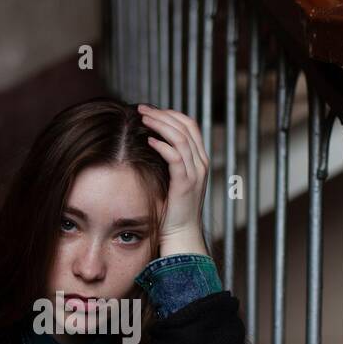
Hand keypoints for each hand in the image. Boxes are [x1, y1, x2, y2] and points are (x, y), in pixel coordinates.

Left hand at [137, 104, 208, 256]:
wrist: (181, 234)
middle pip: (185, 126)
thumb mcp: (172, 180)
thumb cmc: (172, 209)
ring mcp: (195, 173)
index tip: (150, 110)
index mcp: (199, 160)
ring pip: (181, 137)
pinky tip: (148, 140)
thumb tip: (148, 143)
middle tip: (142, 109)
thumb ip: (167, 162)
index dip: (170, 114)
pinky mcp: (185, 184)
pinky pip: (176, 157)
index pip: (189, 125)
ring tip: (142, 119)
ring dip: (160, 124)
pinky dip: (162, 145)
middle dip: (162, 114)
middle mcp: (201, 163)